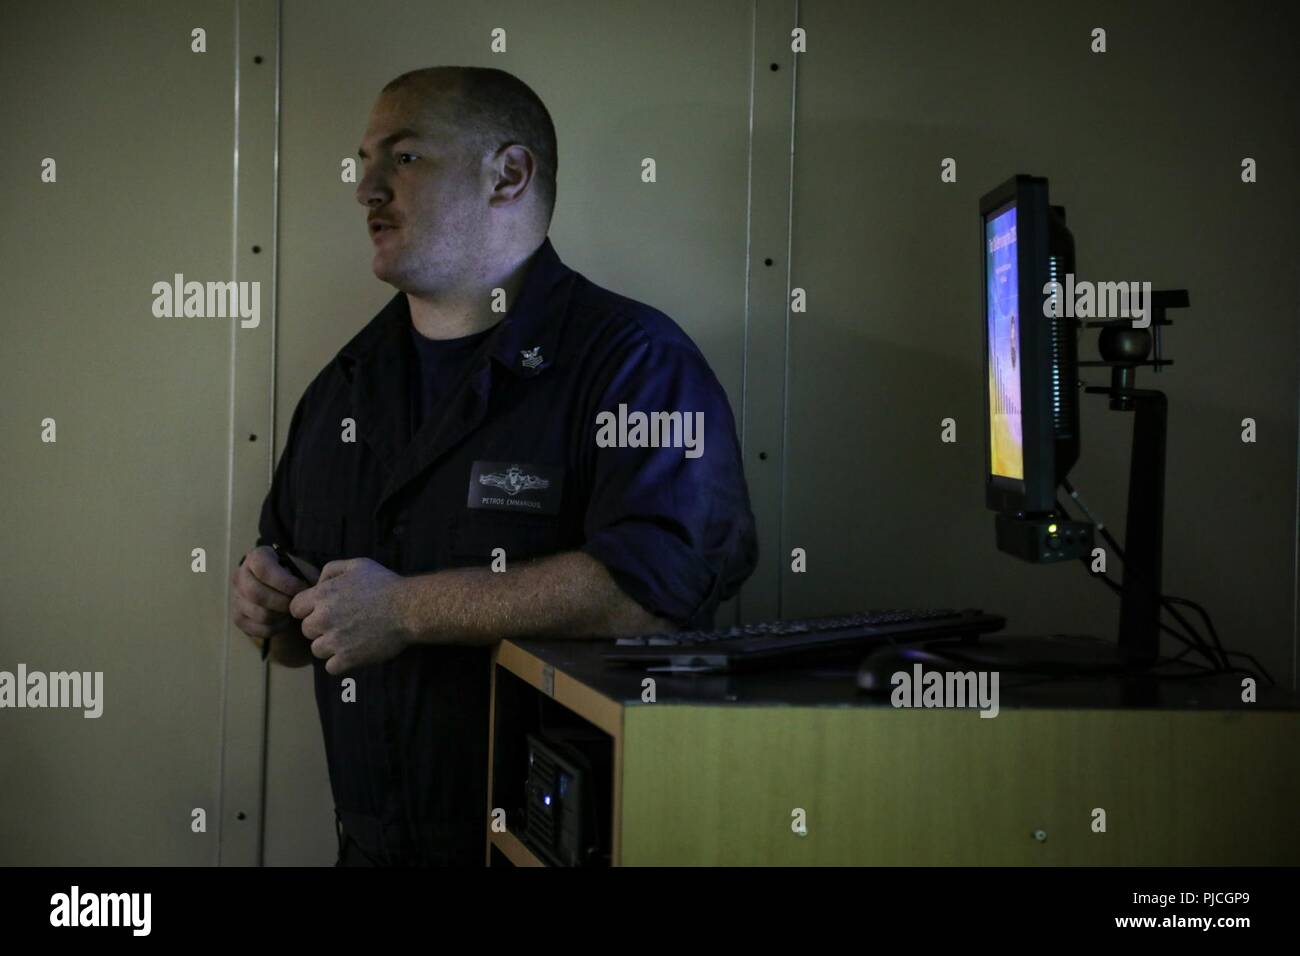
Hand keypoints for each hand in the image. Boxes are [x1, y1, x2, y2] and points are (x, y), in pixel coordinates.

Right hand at [231, 545, 310, 641]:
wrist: (283, 589)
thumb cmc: (295, 576)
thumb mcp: (302, 568)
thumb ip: (306, 575)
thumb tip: (311, 589)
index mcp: (256, 557)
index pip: (262, 569)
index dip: (284, 582)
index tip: (301, 589)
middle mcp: (240, 575)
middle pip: (257, 594)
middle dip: (283, 602)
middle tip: (298, 604)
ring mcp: (236, 598)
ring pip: (259, 614)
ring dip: (281, 616)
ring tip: (292, 611)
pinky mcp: (239, 618)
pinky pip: (258, 629)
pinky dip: (276, 628)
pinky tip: (284, 620)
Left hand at [288, 557, 410, 675]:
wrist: (408, 609)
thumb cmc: (385, 585)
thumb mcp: (357, 565)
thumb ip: (331, 570)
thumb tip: (317, 582)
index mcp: (322, 595)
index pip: (295, 608)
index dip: (307, 610)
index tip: (321, 611)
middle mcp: (323, 618)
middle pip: (306, 630)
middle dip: (320, 628)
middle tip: (341, 624)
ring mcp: (334, 640)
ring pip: (317, 650)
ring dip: (329, 646)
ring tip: (348, 639)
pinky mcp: (347, 658)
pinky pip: (331, 667)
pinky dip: (340, 662)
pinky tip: (353, 652)